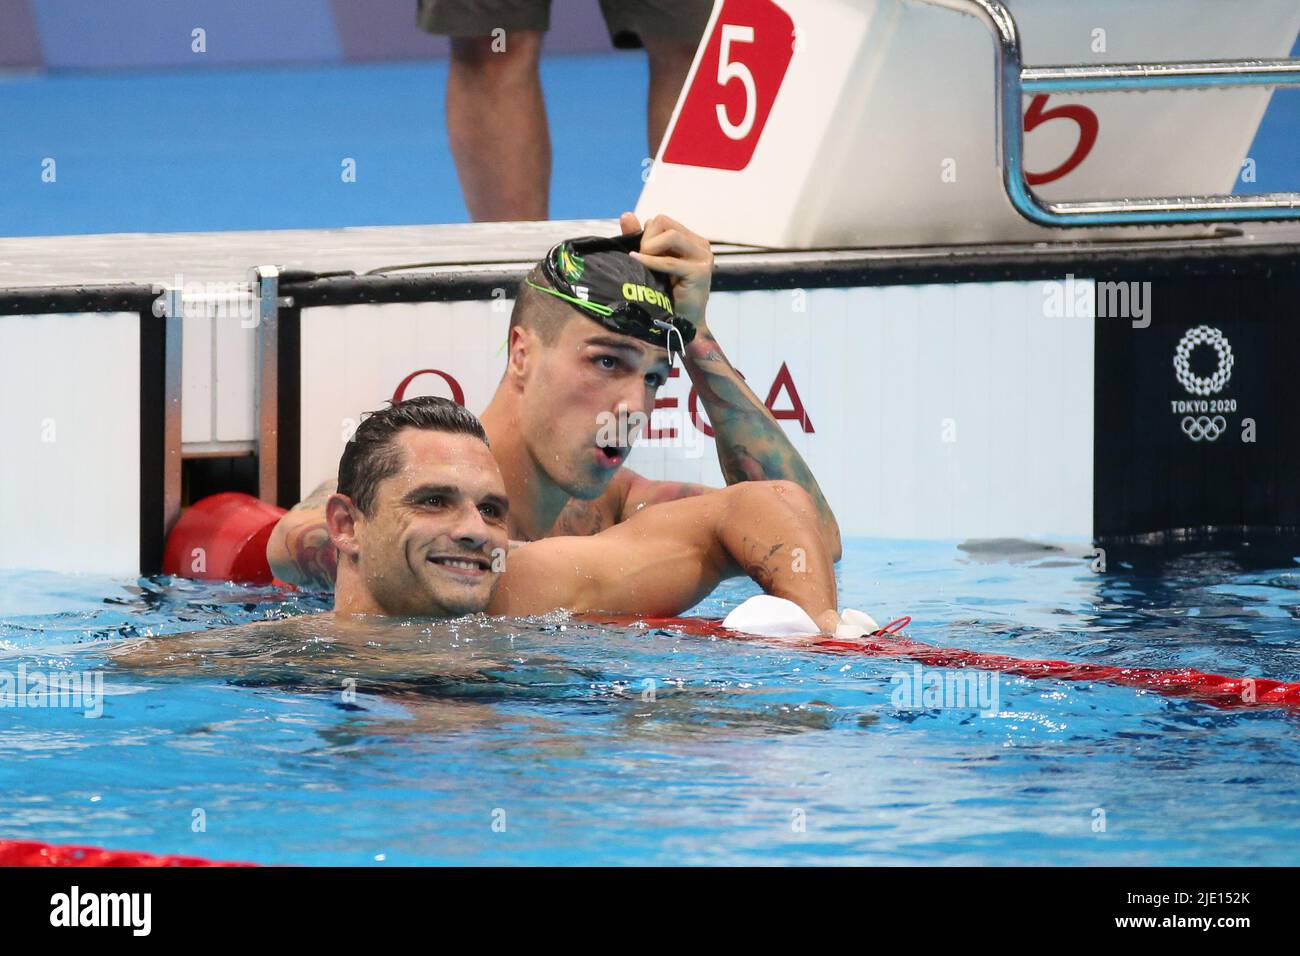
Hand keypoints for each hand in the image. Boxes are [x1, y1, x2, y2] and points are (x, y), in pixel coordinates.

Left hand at [620, 211, 713, 330]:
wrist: (682, 324)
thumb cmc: (666, 295)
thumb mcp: (652, 262)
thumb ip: (640, 238)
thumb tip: (626, 214)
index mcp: (691, 240)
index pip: (662, 220)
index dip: (646, 234)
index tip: (642, 255)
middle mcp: (701, 245)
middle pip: (664, 223)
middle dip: (647, 239)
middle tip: (642, 260)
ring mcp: (703, 257)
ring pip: (670, 236)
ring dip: (650, 249)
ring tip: (644, 265)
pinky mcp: (700, 272)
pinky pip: (668, 261)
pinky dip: (650, 262)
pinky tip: (637, 262)